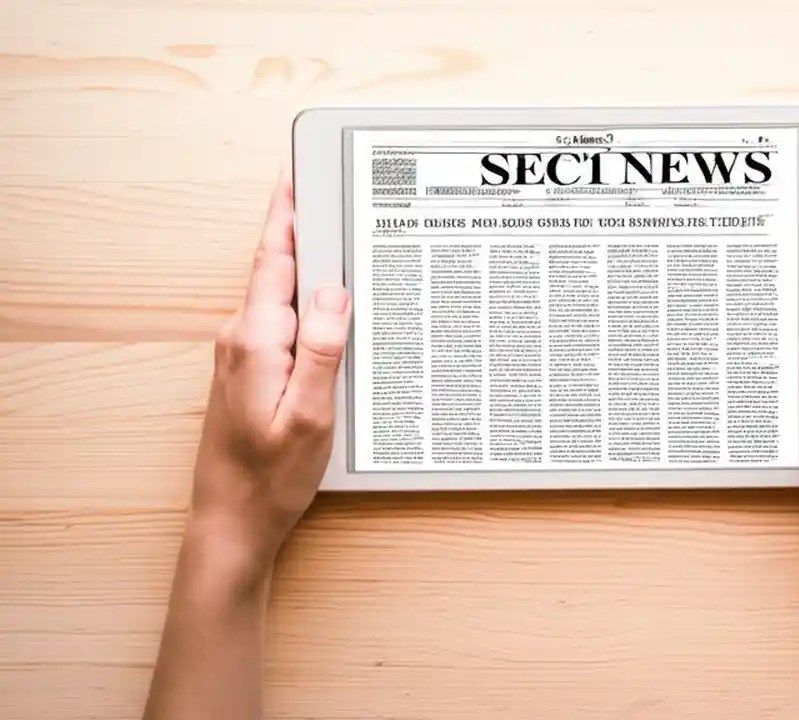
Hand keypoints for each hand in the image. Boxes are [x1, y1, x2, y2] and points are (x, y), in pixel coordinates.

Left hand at [189, 170, 351, 577]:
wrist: (230, 522)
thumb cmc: (269, 478)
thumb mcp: (310, 416)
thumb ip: (323, 350)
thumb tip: (336, 291)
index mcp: (256, 340)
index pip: (275, 259)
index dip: (288, 213)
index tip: (298, 173)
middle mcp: (241, 338)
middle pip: (279, 269)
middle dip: (307, 232)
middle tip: (341, 201)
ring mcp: (241, 354)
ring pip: (282, 297)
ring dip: (312, 272)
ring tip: (349, 251)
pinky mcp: (248, 371)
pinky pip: (282, 323)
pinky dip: (308, 308)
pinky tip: (333, 315)